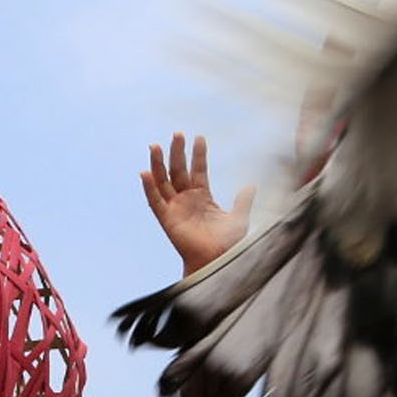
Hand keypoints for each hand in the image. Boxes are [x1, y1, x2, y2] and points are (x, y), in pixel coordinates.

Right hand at [140, 134, 254, 274]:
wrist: (218, 262)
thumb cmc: (229, 245)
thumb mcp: (239, 218)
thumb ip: (243, 201)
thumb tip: (251, 185)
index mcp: (203, 197)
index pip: (198, 170)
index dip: (198, 155)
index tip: (199, 137)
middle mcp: (187, 200)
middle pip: (178, 171)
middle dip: (177, 152)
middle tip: (177, 134)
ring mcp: (175, 209)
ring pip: (163, 182)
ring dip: (158, 164)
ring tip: (154, 146)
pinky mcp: (167, 220)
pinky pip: (155, 202)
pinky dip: (149, 188)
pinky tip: (145, 173)